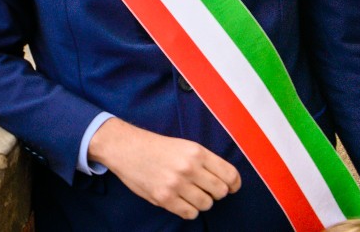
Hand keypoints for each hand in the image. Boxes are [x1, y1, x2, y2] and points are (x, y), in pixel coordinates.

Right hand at [88, 118, 239, 218]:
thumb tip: (226, 183)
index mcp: (196, 151)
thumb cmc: (156, 147)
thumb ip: (204, 161)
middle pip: (220, 192)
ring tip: (188, 193)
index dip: (234, 184)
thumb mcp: (184, 146)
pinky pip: (190, 213)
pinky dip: (188, 210)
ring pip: (206, 204)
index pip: (229, 174)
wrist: (125, 147)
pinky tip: (180, 200)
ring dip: (200, 201)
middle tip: (203, 188)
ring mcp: (176, 184)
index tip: (231, 187)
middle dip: (215, 192)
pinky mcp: (164, 198)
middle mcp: (189, 167)